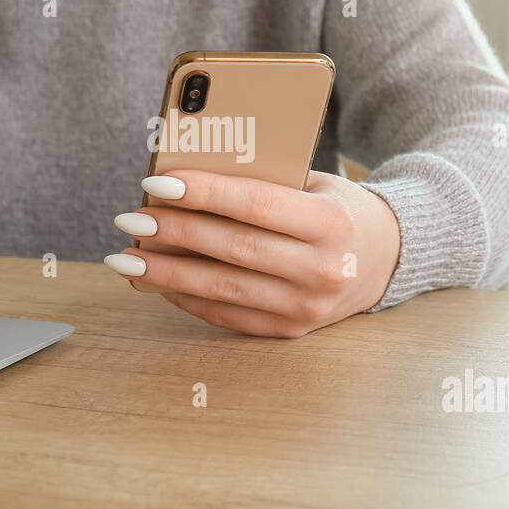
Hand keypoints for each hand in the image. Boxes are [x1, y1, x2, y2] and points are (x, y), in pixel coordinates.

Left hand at [104, 170, 400, 337]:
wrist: (383, 257)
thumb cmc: (333, 206)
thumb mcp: (312, 182)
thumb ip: (261, 179)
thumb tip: (183, 177)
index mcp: (331, 222)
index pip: (256, 205)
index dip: (202, 194)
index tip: (155, 183)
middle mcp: (322, 270)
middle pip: (233, 249)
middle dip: (174, 234)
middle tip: (131, 218)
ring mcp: (306, 307)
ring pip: (222, 289)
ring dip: (166, 273)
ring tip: (125, 256)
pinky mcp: (288, 331)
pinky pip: (224, 314)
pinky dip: (183, 296)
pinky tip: (153, 278)